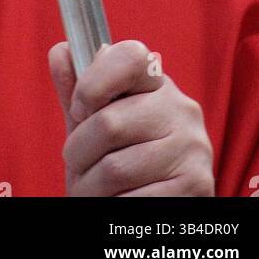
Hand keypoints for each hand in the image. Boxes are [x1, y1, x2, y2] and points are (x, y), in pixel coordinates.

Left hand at [49, 40, 214, 196]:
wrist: (157, 206)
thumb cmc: (119, 159)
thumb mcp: (94, 124)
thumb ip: (78, 90)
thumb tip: (61, 51)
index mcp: (156, 84)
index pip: (130, 56)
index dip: (93, 82)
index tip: (77, 110)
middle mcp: (181, 109)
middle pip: (109, 123)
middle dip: (78, 151)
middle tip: (77, 164)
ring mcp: (193, 146)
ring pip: (116, 167)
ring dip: (89, 186)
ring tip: (90, 189)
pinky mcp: (197, 184)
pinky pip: (135, 198)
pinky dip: (113, 205)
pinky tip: (115, 202)